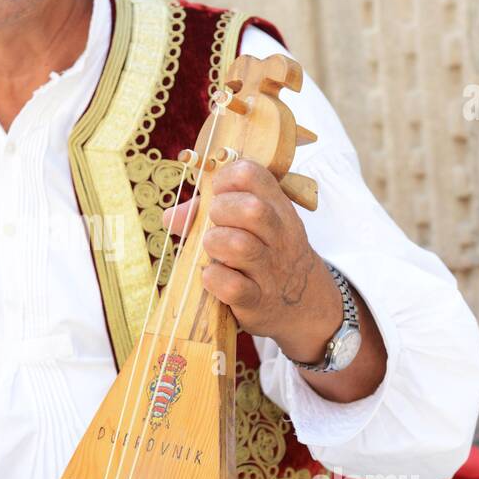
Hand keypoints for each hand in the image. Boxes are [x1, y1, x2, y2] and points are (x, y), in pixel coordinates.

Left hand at [163, 158, 340, 356]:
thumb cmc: (268, 255)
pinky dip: (214, 280)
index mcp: (278, 208)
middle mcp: (279, 236)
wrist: (307, 303)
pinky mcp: (258, 301)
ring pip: (240, 246)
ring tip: (213, 250)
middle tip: (215, 223)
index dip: (225, 178)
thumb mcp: (256, 227)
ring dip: (215, 243)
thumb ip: (209, 214)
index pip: (253, 174)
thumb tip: (171, 216)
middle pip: (252, 209)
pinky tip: (212, 277)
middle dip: (220, 210)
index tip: (217, 193)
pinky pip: (232, 287)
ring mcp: (270, 270)